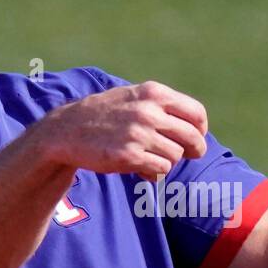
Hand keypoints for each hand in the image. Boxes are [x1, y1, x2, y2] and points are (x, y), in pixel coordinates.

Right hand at [35, 81, 208, 181]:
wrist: (66, 131)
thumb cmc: (104, 115)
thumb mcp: (133, 97)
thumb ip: (163, 106)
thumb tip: (197, 127)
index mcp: (153, 93)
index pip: (196, 113)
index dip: (200, 129)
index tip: (196, 137)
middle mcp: (148, 111)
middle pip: (193, 137)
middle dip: (195, 150)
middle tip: (190, 155)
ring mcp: (138, 134)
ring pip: (176, 156)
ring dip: (167, 161)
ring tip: (150, 158)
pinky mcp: (128, 156)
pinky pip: (160, 170)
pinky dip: (155, 173)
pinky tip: (141, 170)